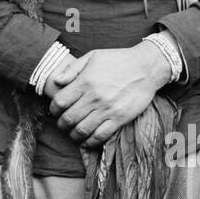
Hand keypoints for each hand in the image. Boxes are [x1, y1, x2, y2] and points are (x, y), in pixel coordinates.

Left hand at [47, 43, 166, 145]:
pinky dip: (90, 141)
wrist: (146, 67)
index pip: (60, 102)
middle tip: (62, 123)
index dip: (53, 109)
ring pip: (82, 130)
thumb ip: (73, 69)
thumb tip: (56, 81)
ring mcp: (107, 109)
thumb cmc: (118, 59)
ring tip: (73, 133)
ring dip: (74, 134)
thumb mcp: (93, 56)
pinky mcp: (120, 118)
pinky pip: (100, 136)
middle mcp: (94, 97)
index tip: (55, 110)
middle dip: (61, 124)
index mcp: (85, 81)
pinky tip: (87, 140)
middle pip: (68, 118)